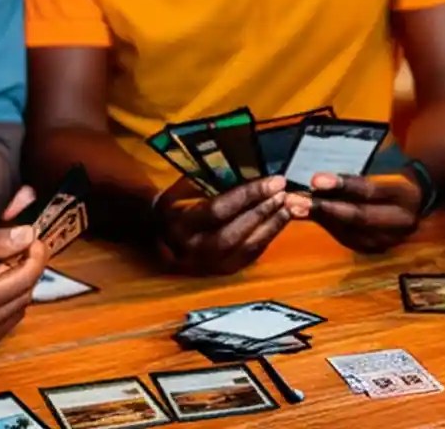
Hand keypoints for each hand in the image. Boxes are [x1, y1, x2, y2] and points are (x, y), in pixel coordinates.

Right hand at [0, 226, 46, 350]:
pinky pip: (3, 324)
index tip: (32, 235)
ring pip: (18, 310)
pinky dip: (6, 304)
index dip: (36, 253)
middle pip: (26, 294)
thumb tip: (30, 235)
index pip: (27, 277)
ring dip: (17, 286)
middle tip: (11, 247)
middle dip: (26, 268)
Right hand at [155, 176, 289, 275]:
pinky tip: (279, 222)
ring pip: (245, 249)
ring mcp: (206, 266)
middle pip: (234, 233)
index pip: (219, 211)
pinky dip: (267, 238)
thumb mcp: (179, 190)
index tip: (274, 181)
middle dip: (263, 212)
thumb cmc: (172, 207)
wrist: (156, 238)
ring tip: (288, 207)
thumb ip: (208, 183)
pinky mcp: (220, 273)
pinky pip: (249, 257)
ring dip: (271, 227)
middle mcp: (191, 250)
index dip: (249, 195)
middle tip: (284, 193)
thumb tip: (247, 172)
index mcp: (178, 225)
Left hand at [285, 173, 422, 253]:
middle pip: (358, 216)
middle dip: (325, 209)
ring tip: (294, 208)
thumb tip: (317, 183)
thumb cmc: (395, 181)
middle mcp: (400, 222)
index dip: (342, 186)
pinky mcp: (375, 249)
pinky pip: (346, 237)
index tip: (315, 180)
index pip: (369, 192)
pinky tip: (307, 217)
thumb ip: (354, 181)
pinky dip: (326, 226)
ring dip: (319, 219)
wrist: (416, 204)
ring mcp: (388, 240)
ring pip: (349, 230)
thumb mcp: (382, 175)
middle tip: (296, 201)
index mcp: (404, 196)